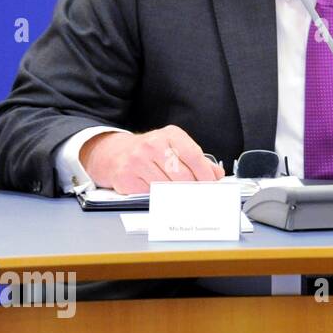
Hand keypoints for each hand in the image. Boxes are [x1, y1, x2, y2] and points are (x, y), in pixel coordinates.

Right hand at [80, 125, 224, 194]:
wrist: (114, 153)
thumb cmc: (151, 152)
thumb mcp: (175, 147)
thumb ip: (197, 160)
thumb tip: (217, 174)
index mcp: (170, 135)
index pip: (193, 155)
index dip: (205, 173)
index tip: (212, 185)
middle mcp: (153, 145)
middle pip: (182, 174)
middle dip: (194, 188)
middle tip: (200, 196)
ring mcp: (137, 160)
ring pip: (167, 186)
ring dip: (177, 195)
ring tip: (183, 198)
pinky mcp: (126, 176)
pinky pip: (150, 193)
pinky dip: (159, 197)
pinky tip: (162, 195)